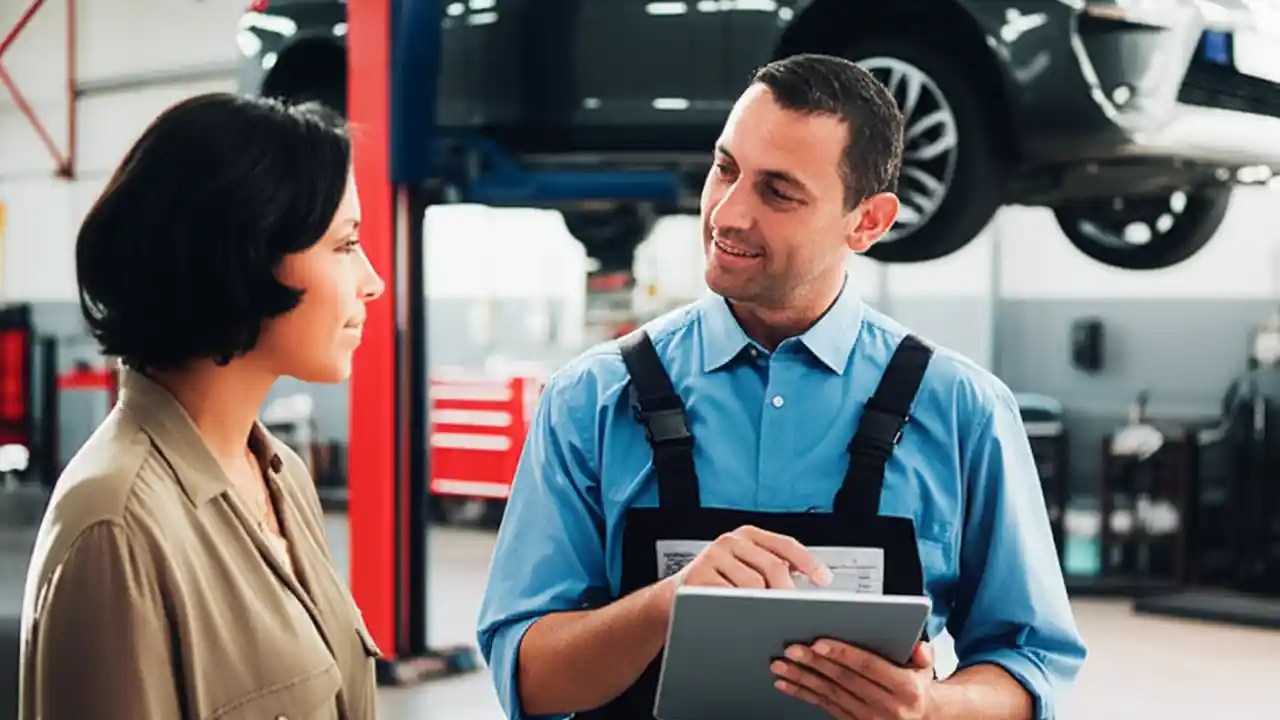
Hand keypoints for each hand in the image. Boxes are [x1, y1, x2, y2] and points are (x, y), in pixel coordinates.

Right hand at [663, 525, 833, 596]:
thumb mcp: (743, 567)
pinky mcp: (699, 578)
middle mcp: (730, 541)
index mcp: (746, 535)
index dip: (808, 562)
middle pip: (772, 566)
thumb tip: (807, 581)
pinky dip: (739, 607)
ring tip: (765, 614)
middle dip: (788, 591)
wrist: (672, 598)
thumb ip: (771, 566)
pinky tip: (740, 612)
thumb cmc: (716, 583)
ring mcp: (713, 557)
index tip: (824, 579)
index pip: (785, 545)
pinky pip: (730, 596)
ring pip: (753, 585)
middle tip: (795, 608)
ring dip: (763, 603)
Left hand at [771, 639, 935, 719]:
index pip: (868, 667)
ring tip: (780, 665)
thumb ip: (923, 654)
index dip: (843, 653)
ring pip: (829, 694)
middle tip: (792, 649)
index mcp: (905, 689)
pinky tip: (786, 683)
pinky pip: (824, 706)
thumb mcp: (927, 670)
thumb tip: (919, 647)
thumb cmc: (917, 687)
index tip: (820, 642)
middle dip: (814, 662)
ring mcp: (868, 718)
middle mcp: (887, 707)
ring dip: (801, 678)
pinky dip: (802, 694)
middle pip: (843, 679)